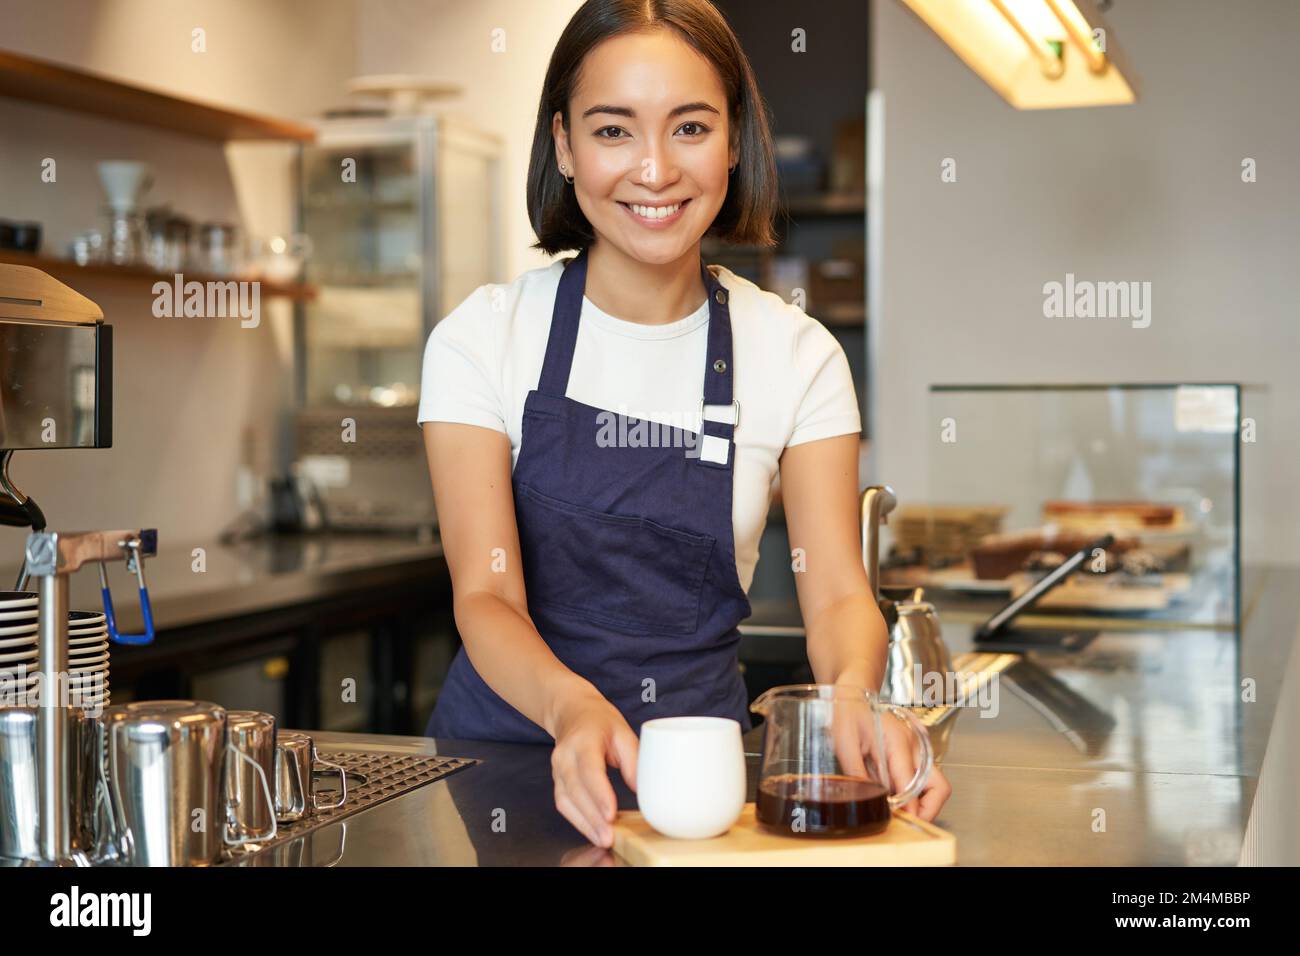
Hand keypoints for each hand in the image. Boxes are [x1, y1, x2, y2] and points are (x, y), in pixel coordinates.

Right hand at [549, 690, 638, 847]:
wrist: (572, 712)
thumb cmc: (600, 721)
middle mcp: (564, 755)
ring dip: (584, 823)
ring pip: (566, 801)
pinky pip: (563, 804)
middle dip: (592, 817)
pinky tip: (592, 831)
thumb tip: (642, 790)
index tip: (611, 813)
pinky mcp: (558, 781)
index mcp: (583, 740)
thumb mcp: (623, 732)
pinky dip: (577, 820)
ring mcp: (557, 769)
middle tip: (609, 836)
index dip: (599, 793)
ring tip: (603, 839)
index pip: (588, 769)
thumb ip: (633, 759)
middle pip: (575, 790)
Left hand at [826, 694, 950, 823]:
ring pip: (934, 786)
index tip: (898, 823)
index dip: (909, 810)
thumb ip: (856, 771)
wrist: (855, 692)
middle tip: (906, 823)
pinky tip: (893, 796)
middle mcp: (915, 748)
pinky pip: (923, 780)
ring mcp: (917, 750)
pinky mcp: (914, 754)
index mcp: (899, 743)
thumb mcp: (844, 741)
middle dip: (927, 811)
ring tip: (897, 811)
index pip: (912, 785)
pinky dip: (914, 794)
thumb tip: (866, 800)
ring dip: (921, 804)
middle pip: (939, 787)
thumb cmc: (849, 712)